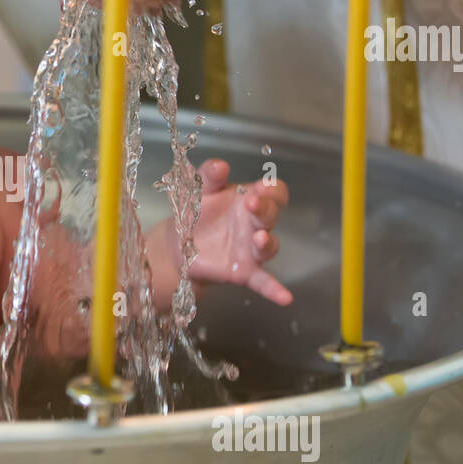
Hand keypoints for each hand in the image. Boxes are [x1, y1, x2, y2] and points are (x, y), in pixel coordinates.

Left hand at [188, 159, 291, 305]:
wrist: (177, 245)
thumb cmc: (195, 213)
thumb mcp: (199, 190)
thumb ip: (208, 176)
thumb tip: (221, 165)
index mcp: (249, 200)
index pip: (274, 192)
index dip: (272, 190)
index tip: (262, 188)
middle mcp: (255, 224)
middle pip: (272, 215)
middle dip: (265, 209)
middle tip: (251, 204)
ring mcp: (251, 249)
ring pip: (269, 246)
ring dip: (267, 242)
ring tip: (259, 238)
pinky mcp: (244, 272)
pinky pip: (263, 282)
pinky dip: (274, 290)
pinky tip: (285, 298)